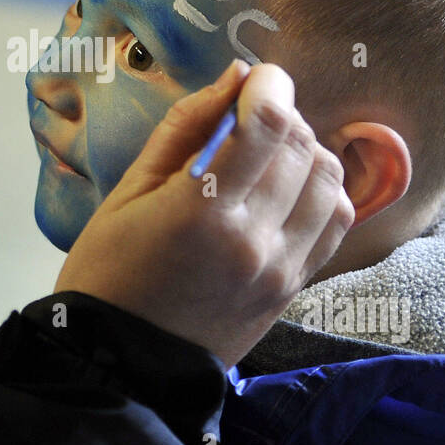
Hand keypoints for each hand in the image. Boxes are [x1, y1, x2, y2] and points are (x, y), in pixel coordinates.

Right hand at [54, 60, 354, 367]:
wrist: (120, 367)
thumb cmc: (108, 274)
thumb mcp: (127, 193)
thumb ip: (184, 129)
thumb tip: (233, 78)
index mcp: (201, 211)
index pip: (268, 124)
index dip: (269, 85)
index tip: (254, 76)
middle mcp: (253, 239)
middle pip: (302, 146)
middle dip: (282, 113)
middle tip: (250, 114)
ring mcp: (280, 268)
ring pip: (330, 181)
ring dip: (307, 150)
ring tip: (269, 153)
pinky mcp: (293, 288)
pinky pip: (336, 223)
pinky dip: (323, 191)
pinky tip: (288, 189)